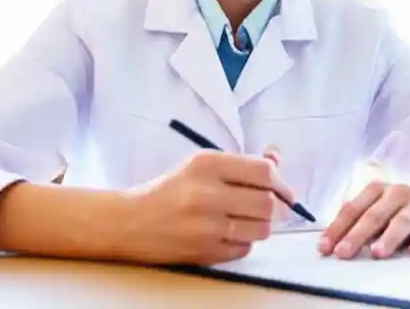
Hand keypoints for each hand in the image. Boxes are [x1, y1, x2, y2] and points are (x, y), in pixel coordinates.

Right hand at [118, 149, 291, 264]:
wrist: (128, 222)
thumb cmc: (169, 191)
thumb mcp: (200, 165)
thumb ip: (241, 163)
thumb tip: (276, 158)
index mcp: (206, 164)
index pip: (263, 171)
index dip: (280, 181)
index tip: (281, 188)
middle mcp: (206, 194)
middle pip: (267, 202)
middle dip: (274, 206)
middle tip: (269, 207)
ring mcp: (205, 226)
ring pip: (261, 229)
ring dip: (261, 225)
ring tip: (247, 220)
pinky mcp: (203, 252)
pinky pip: (244, 248)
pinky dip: (244, 242)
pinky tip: (230, 233)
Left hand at [318, 181, 409, 259]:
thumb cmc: (398, 212)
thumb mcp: (377, 211)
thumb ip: (356, 224)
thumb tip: (329, 246)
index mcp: (377, 189)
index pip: (353, 209)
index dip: (337, 228)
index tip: (324, 248)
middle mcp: (397, 193)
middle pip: (374, 215)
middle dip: (357, 235)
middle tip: (343, 253)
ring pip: (402, 221)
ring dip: (389, 237)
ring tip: (377, 253)